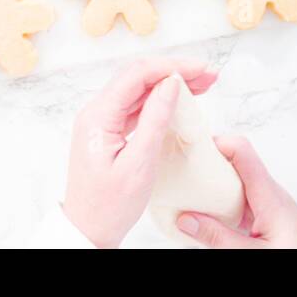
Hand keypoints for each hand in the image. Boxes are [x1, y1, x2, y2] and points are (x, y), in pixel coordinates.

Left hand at [63, 59, 217, 247]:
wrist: (88, 229)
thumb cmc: (109, 206)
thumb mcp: (139, 165)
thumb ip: (155, 120)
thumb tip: (171, 84)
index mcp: (98, 117)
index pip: (137, 75)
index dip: (172, 67)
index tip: (201, 69)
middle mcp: (96, 112)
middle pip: (138, 77)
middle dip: (174, 71)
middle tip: (208, 76)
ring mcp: (102, 120)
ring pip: (139, 89)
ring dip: (169, 84)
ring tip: (202, 85)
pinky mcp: (109, 130)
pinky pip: (136, 105)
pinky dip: (160, 100)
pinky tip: (180, 101)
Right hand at [177, 135, 296, 248]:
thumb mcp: (253, 254)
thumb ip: (218, 238)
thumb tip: (185, 219)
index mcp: (269, 195)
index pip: (241, 150)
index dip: (215, 142)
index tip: (190, 148)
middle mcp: (271, 193)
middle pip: (236, 163)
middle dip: (208, 164)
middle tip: (181, 171)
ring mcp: (271, 204)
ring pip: (238, 181)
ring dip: (214, 184)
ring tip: (188, 191)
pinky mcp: (269, 216)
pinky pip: (242, 199)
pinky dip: (223, 201)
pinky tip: (208, 214)